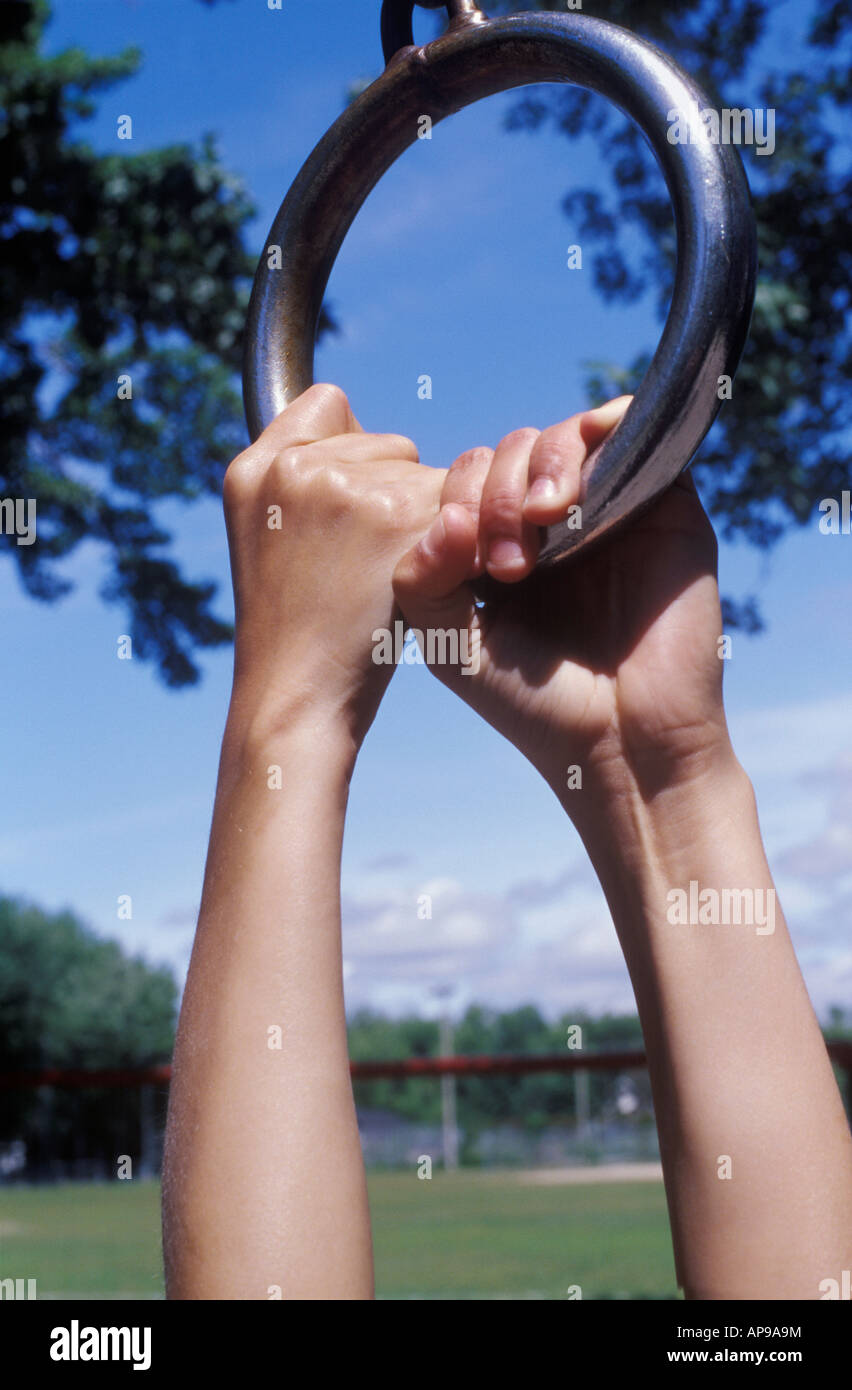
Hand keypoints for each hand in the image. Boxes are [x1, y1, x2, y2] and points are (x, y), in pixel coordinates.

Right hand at [223, 383, 443, 754]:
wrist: (299, 699)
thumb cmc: (297, 637)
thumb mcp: (271, 545)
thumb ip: (302, 486)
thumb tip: (369, 439)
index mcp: (254, 470)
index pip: (327, 405)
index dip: (357, 451)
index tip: (358, 512)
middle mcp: (293, 466)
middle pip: (387, 444)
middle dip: (396, 496)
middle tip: (374, 568)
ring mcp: (342, 486)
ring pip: (427, 474)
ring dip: (430, 521)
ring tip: (396, 584)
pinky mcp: (396, 513)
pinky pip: (457, 504)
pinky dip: (460, 542)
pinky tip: (434, 583)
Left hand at [392, 397, 735, 816]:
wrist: (624, 742)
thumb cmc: (536, 704)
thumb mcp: (451, 642)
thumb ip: (421, 577)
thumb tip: (442, 513)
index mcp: (503, 547)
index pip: (466, 480)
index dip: (456, 501)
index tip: (468, 566)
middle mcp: (558, 523)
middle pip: (509, 451)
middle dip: (493, 494)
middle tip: (509, 566)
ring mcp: (612, 509)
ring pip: (563, 438)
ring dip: (537, 468)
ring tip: (541, 519)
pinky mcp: (664, 503)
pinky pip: (629, 431)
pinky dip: (596, 434)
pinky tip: (571, 495)